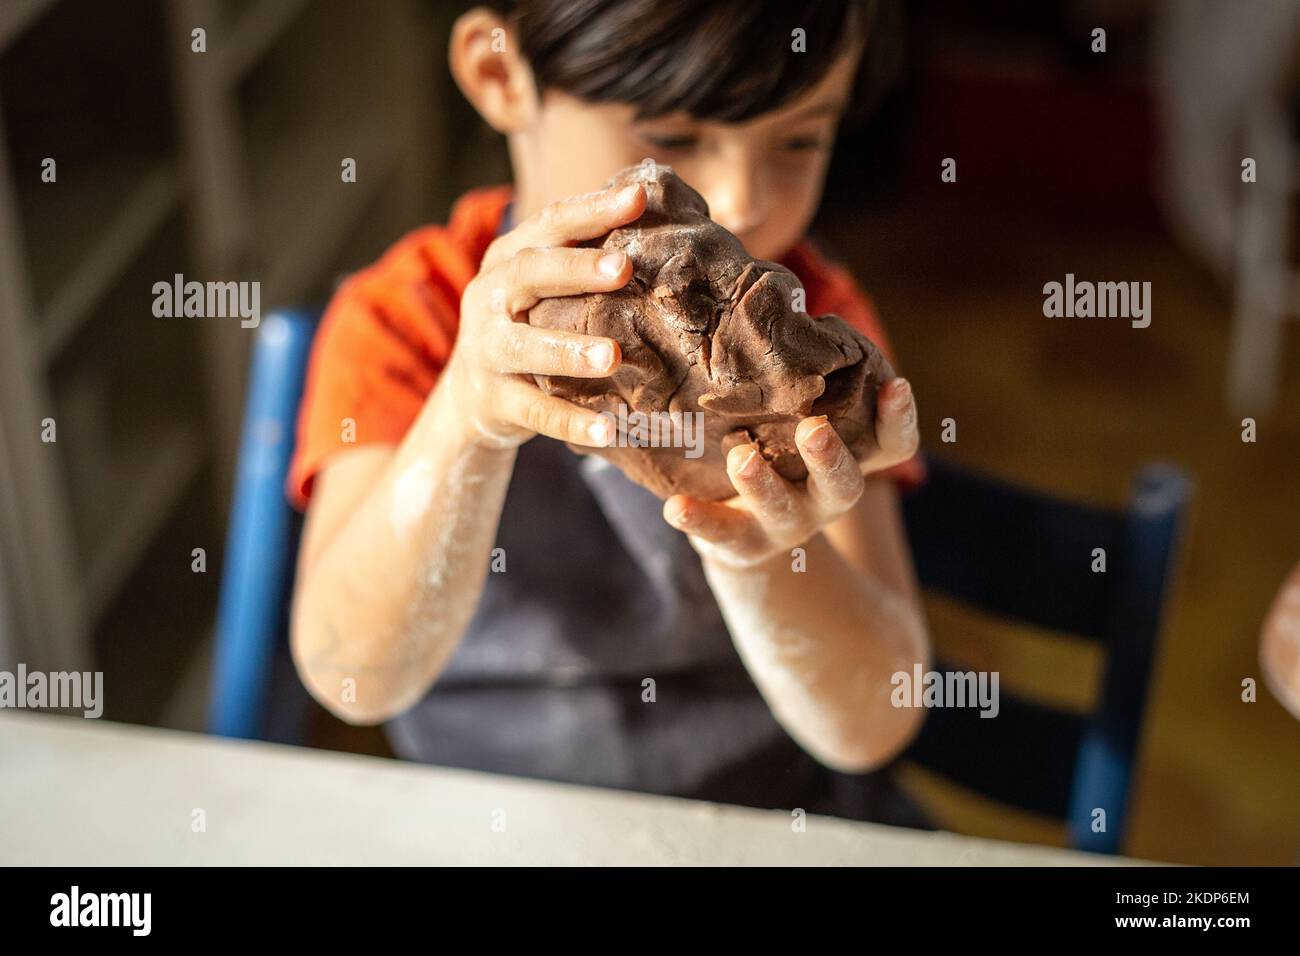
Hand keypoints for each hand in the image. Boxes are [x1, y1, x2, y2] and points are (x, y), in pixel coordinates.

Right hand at [443, 182, 646, 448]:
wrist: (472, 398)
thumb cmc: (532, 327)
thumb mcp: (548, 290)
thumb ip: (589, 259)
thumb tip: (671, 217)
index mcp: (510, 258)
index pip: (550, 224)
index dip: (592, 210)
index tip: (638, 198)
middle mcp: (491, 296)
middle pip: (531, 273)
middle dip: (577, 268)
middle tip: (625, 268)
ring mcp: (487, 350)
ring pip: (527, 346)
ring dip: (570, 350)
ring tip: (613, 357)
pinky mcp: (493, 400)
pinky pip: (535, 411)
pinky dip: (572, 422)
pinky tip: (609, 431)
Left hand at [663, 378, 919, 567]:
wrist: (743, 529)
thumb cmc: (775, 447)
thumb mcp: (792, 415)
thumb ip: (798, 378)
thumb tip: (778, 301)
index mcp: (851, 461)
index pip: (894, 445)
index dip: (900, 418)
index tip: (895, 383)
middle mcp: (826, 497)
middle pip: (844, 485)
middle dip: (829, 456)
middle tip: (813, 427)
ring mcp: (785, 524)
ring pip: (782, 509)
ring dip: (762, 482)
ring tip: (741, 455)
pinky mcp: (741, 542)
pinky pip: (720, 535)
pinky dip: (699, 520)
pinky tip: (674, 508)